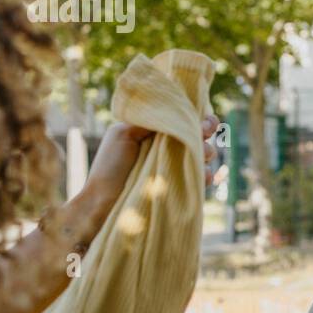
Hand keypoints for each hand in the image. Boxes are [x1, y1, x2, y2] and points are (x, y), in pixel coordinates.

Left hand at [85, 114, 220, 206]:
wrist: (104, 201)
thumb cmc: (109, 165)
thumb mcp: (124, 133)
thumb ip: (150, 120)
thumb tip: (176, 110)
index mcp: (157, 131)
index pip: (183, 118)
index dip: (197, 116)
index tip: (200, 119)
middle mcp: (170, 147)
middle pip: (200, 133)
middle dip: (207, 130)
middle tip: (203, 132)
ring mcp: (177, 167)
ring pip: (206, 154)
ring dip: (208, 152)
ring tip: (200, 155)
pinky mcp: (182, 186)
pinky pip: (202, 178)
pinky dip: (206, 175)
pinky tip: (202, 175)